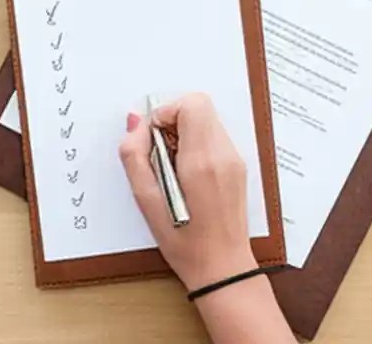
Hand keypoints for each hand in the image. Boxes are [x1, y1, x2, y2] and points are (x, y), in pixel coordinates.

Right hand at [118, 93, 256, 290]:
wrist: (222, 267)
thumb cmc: (184, 241)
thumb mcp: (146, 201)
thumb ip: (134, 156)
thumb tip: (134, 123)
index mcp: (201, 161)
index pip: (191, 104)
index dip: (166, 113)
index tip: (153, 139)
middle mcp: (224, 155)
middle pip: (199, 108)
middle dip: (173, 122)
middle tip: (160, 154)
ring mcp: (235, 160)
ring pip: (206, 121)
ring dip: (183, 134)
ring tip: (172, 169)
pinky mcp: (237, 167)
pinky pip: (214, 138)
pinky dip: (195, 145)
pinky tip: (185, 175)